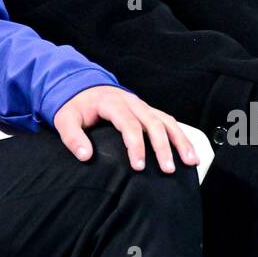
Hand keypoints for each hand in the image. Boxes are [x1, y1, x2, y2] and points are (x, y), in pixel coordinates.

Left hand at [53, 85, 198, 172]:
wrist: (82, 87)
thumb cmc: (76, 106)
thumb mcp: (65, 118)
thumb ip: (72, 136)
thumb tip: (85, 155)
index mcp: (113, 103)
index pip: (129, 124)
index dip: (135, 145)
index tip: (138, 167)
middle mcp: (132, 103)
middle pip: (153, 123)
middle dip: (163, 147)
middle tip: (168, 169)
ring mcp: (143, 106)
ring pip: (167, 121)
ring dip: (180, 141)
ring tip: (191, 162)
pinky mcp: (149, 111)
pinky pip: (170, 121)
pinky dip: (181, 136)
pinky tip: (190, 152)